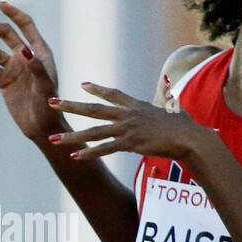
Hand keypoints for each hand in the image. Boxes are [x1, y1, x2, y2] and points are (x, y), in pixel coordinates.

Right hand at [0, 0, 63, 141]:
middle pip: (7, 33)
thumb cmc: (49, 106)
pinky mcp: (4, 81)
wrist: (42, 127)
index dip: (14, 13)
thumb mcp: (45, 86)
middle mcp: (26, 57)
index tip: (1, 4)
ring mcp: (14, 68)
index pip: (26, 25)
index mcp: (39, 52)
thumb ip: (36, 67)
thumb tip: (22, 49)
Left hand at [45, 79, 208, 161]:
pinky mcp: (130, 143)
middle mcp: (128, 114)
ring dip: (72, 137)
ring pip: (93, 132)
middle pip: (94, 109)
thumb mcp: (174, 108)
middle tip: (52, 102)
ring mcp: (127, 129)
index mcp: (137, 105)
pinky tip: (75, 156)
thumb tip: (171, 91)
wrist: (189, 137)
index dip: (98, 89)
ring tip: (54, 139)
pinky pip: (105, 149)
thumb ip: (167, 100)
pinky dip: (90, 153)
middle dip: (71, 106)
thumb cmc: (185, 126)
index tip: (83, 85)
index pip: (113, 94)